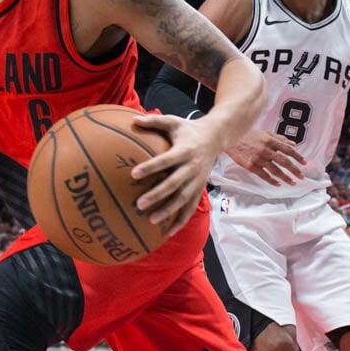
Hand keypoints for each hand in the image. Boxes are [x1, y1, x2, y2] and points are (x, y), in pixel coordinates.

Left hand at [127, 112, 205, 236]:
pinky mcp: (200, 188)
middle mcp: (192, 167)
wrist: (216, 137)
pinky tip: (169, 231)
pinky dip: (182, 220)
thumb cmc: (188, 129)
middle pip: (174, 184)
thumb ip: (154, 121)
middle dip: (157, 195)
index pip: (166, 160)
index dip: (151, 167)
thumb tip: (133, 118)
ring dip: (168, 210)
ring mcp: (197, 180)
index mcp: (185, 150)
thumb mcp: (173, 121)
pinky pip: (191, 207)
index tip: (134, 174)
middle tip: (139, 204)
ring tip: (151, 220)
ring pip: (183, 199)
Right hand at [225, 129, 304, 186]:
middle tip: (301, 176)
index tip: (304, 162)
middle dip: (295, 170)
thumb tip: (293, 144)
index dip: (297, 156)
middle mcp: (266, 150)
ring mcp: (259, 159)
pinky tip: (278, 184)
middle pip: (284, 161)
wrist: (231, 139)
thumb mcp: (265, 133)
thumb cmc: (247, 135)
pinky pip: (264, 175)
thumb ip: (279, 138)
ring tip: (292, 182)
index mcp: (270, 141)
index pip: (288, 150)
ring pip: (275, 170)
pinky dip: (272, 180)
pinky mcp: (251, 166)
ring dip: (285, 177)